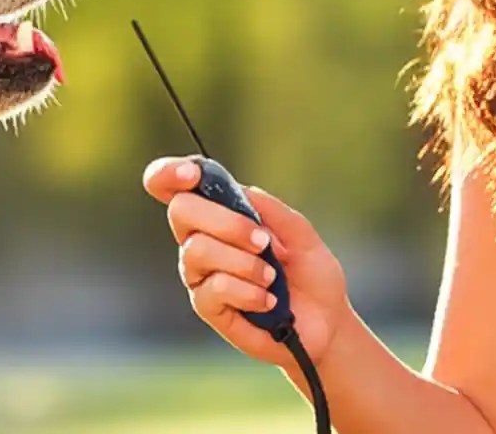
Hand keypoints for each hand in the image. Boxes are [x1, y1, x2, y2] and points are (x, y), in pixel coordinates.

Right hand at [142, 157, 349, 370]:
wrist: (326, 323)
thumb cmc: (310, 274)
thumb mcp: (301, 234)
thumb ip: (271, 210)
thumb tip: (241, 191)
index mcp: (217, 215)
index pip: (172, 187)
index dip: (169, 173)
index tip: (192, 173)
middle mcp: (199, 241)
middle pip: (181, 211)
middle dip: (225, 222)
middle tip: (263, 242)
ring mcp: (199, 274)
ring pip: (197, 250)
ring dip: (244, 263)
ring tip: (272, 278)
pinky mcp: (207, 307)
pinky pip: (215, 288)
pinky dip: (249, 292)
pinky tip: (269, 302)